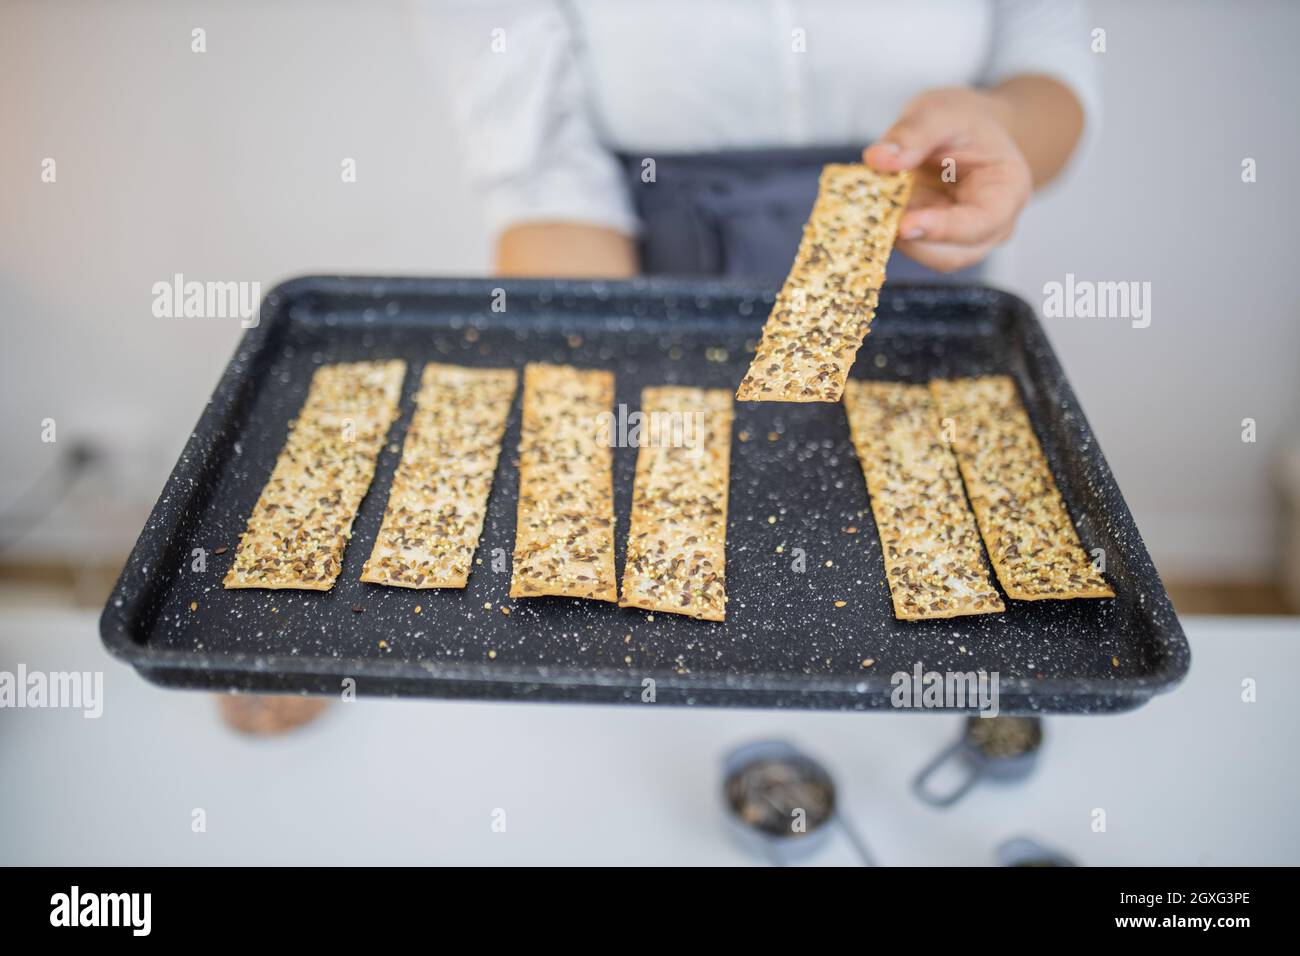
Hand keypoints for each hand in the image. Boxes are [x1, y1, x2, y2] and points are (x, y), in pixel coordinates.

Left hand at [864, 87, 1032, 273]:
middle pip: (952, 254)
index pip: (980, 222)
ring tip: (871, 206)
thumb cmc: (964, 121)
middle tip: (873, 215)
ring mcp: (961, 239)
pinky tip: (869, 210)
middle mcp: (991, 226)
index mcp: (1006, 191)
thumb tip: (877, 159)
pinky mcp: (933, 241)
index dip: (942, 229)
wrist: (967, 130)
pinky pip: (910, 246)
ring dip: (894, 237)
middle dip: (911, 239)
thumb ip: (913, 133)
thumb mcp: (941, 111)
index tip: (904, 225)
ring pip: (927, 256)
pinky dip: (887, 232)